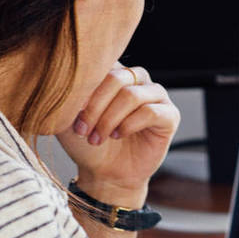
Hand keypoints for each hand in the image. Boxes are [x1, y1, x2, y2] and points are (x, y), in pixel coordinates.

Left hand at [56, 63, 179, 195]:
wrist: (103, 173)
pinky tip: (118, 135)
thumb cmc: (86, 142)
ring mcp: (156, 96)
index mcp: (114, 72)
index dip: (85, 89)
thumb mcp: (69, 114)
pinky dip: (129, 125)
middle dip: (96, 107)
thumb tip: (74, 76)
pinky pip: (151, 112)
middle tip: (84, 129)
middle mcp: (137, 79)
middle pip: (117, 78)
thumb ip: (72, 92)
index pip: (102, 64)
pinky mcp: (170, 116)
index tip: (71, 113)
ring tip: (98, 137)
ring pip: (133, 95)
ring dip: (110, 119)